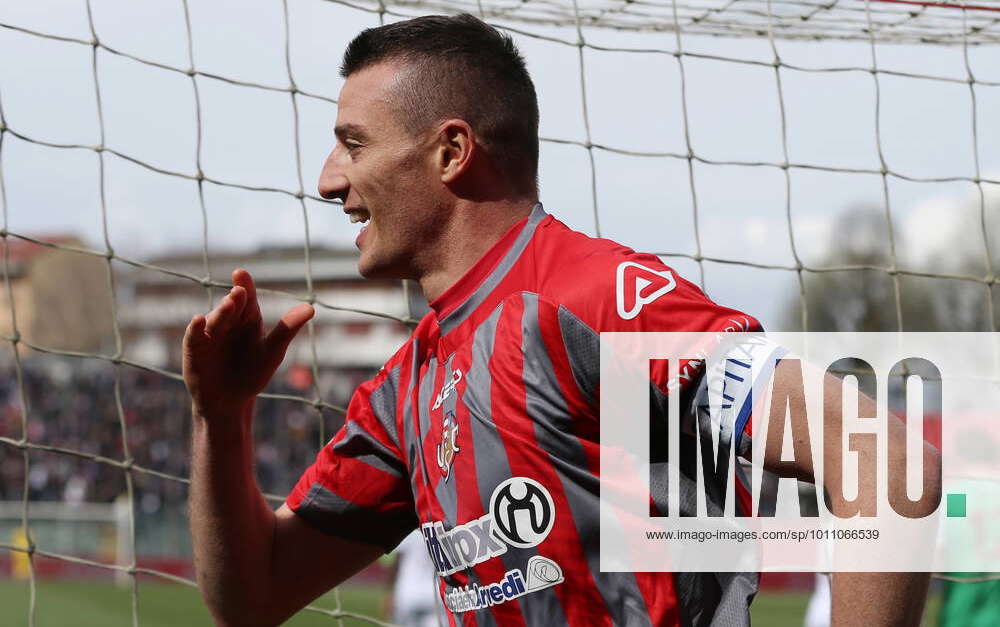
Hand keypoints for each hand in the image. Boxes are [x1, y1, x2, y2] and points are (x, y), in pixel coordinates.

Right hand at [183, 268, 314, 419]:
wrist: (230, 400)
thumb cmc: (253, 372)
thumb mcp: (272, 351)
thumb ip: (287, 329)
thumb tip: (311, 308)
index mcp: (247, 318)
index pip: (247, 297)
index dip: (244, 285)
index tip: (241, 273)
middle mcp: (228, 321)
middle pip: (231, 306)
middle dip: (235, 298)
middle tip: (240, 291)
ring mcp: (210, 333)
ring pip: (215, 318)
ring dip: (221, 311)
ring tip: (230, 304)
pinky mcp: (195, 348)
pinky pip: (195, 335)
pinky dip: (196, 327)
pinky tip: (198, 320)